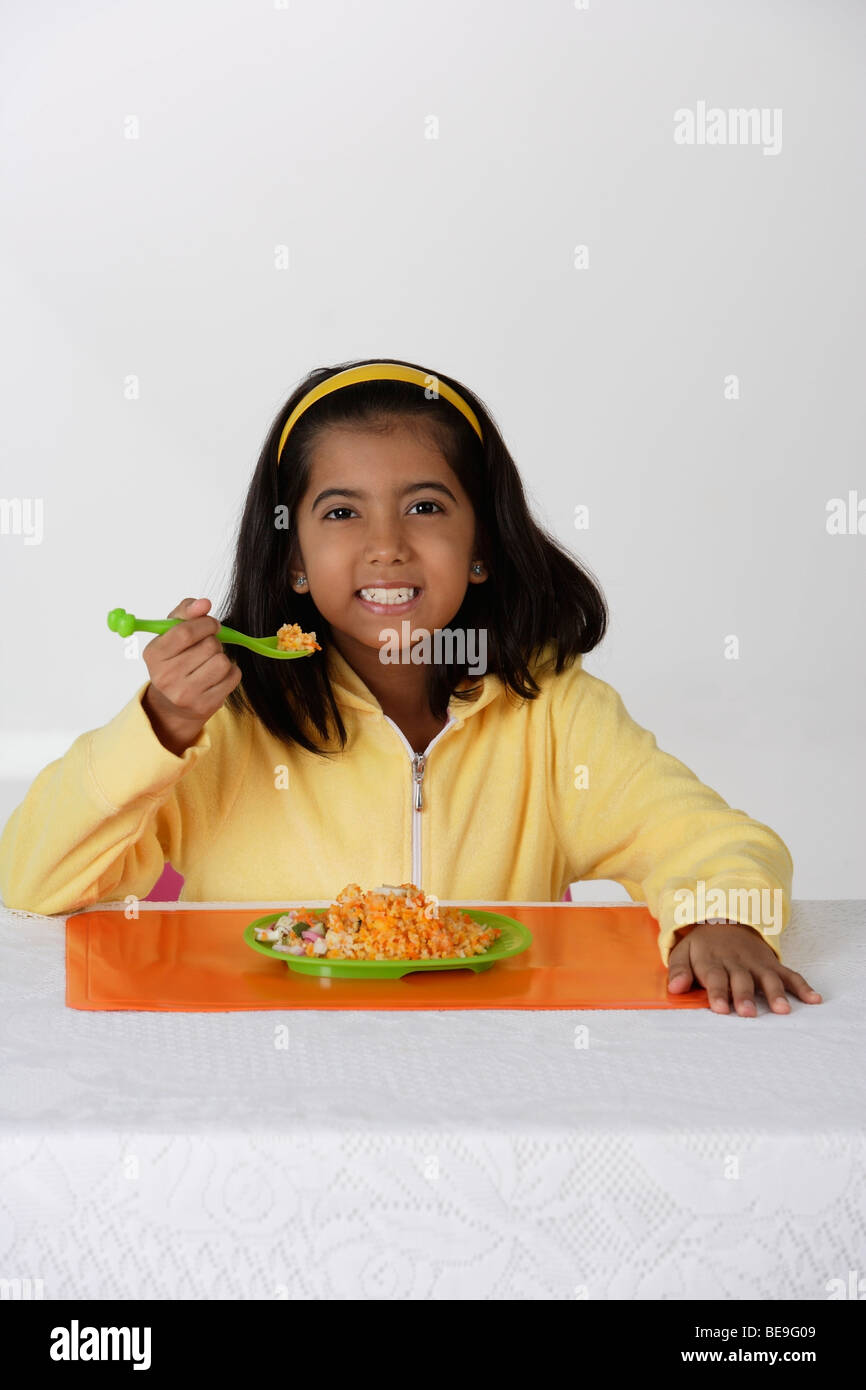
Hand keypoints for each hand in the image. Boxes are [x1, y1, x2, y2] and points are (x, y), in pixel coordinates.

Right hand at [142, 596, 241, 754]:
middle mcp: (165, 676)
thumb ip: (186, 611)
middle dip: (214, 641)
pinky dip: (230, 672)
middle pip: (209, 646)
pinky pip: (233, 676)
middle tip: (207, 647)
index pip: (185, 632)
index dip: (205, 623)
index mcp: (153, 654)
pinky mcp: (204, 705)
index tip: (212, 624)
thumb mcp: (171, 633)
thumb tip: (204, 603)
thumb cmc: (174, 660)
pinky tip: (216, 675)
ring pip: (223, 661)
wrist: (173, 704)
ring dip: (222, 657)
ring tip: (209, 662)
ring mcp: (185, 694)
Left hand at [667, 919, 822, 1016]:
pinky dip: (802, 986)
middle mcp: (736, 962)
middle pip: (741, 980)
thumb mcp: (683, 952)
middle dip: (745, 996)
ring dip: (775, 993)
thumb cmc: (702, 946)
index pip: (714, 978)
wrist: (725, 919)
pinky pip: (789, 974)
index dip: (717, 993)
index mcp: (712, 961)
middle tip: (748, 1013)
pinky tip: (814, 999)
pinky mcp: (772, 964)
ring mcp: (756, 963)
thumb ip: (678, 970)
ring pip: (767, 978)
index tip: (720, 1009)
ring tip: (783, 1010)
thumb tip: (674, 988)